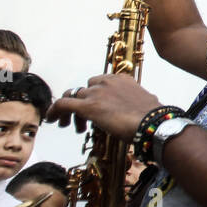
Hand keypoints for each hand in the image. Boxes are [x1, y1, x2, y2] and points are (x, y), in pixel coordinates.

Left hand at [46, 74, 161, 137]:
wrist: (154, 124)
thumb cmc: (154, 118)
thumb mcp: (145, 103)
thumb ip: (134, 102)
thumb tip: (136, 109)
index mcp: (121, 79)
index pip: (98, 83)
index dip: (94, 96)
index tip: (95, 109)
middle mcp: (106, 82)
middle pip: (84, 90)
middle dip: (82, 104)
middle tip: (83, 121)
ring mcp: (96, 93)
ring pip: (72, 97)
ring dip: (70, 112)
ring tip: (72, 127)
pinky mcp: (87, 106)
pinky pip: (62, 105)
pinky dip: (54, 112)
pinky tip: (52, 120)